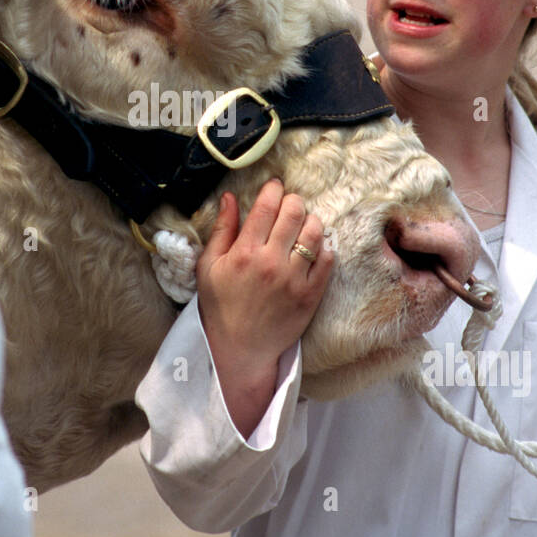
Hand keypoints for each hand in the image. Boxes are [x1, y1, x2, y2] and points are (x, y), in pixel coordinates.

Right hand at [196, 179, 333, 437]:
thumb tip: (231, 198)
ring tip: (304, 224)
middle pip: (294, 213)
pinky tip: (315, 247)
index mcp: (244, 253)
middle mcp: (271, 262)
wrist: (239, 349)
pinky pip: (327, 260)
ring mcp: (294, 279)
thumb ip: (222, 230)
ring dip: (311, 221)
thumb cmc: (220, 306)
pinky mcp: (311, 295)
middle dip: (293, 201)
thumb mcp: (209, 267)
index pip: (266, 207)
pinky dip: (324, 247)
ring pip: (314, 233)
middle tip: (290, 204)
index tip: (275, 186)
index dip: (274, 190)